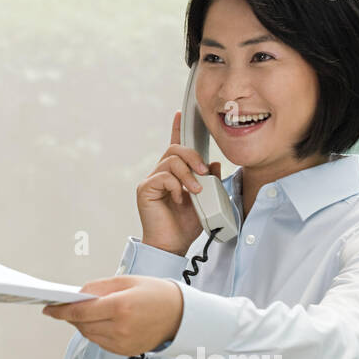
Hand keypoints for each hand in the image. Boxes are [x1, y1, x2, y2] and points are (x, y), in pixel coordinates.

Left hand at [42, 275, 182, 355]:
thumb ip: (98, 288)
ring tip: (82, 313)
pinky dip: (94, 332)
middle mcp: (121, 328)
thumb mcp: (126, 281)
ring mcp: (123, 343)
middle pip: (82, 324)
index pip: (81, 312)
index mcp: (121, 307)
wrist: (181, 315)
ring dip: (81, 324)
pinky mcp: (126, 352)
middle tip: (62, 306)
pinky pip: (100, 342)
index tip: (48, 308)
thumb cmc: (155, 293)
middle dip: (70, 316)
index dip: (61, 311)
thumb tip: (77, 295)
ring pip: (89, 335)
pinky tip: (98, 322)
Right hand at [135, 109, 222, 255]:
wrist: (173, 245)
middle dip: (192, 157)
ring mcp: (151, 181)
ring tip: (195, 190)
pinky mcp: (145, 189)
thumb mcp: (205, 200)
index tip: (182, 113)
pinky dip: (176, 186)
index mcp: (174, 174)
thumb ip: (209, 181)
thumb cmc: (186, 225)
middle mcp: (161, 174)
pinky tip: (179, 199)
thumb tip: (213, 164)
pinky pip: (163, 176)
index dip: (177, 128)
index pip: (175, 146)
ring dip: (188, 174)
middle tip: (203, 173)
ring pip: (171, 161)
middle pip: (175, 149)